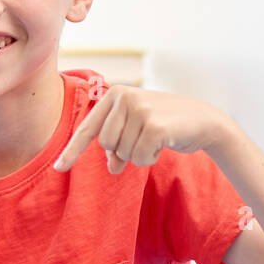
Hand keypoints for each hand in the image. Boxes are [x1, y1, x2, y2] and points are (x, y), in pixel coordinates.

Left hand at [52, 84, 229, 174]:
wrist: (205, 121)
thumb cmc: (166, 125)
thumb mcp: (136, 131)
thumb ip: (117, 145)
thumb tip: (111, 166)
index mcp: (115, 94)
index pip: (88, 129)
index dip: (72, 151)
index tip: (58, 168)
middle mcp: (124, 97)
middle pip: (106, 144)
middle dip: (123, 151)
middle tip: (144, 140)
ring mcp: (140, 109)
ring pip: (122, 153)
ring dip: (139, 154)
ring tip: (157, 139)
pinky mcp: (154, 125)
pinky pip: (138, 158)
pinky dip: (149, 158)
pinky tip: (163, 144)